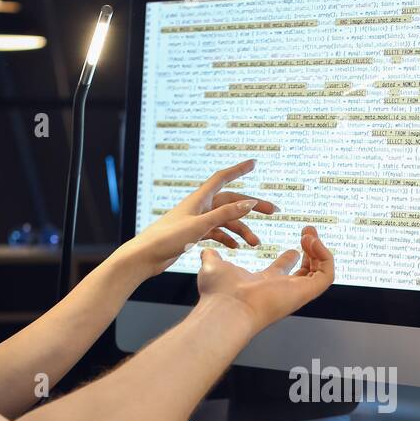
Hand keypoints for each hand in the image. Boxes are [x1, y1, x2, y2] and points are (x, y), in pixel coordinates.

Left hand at [126, 160, 278, 274]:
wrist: (145, 257)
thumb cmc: (167, 239)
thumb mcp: (200, 225)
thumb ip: (226, 214)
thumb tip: (250, 202)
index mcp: (199, 199)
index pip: (222, 178)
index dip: (238, 169)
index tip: (253, 163)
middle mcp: (199, 207)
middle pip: (231, 201)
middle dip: (253, 206)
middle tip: (273, 211)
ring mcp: (197, 221)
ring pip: (226, 221)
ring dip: (242, 230)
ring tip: (255, 243)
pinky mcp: (193, 235)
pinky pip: (216, 233)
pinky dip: (228, 239)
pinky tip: (237, 247)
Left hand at [196, 225, 333, 332]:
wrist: (226, 308)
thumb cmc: (218, 293)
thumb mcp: (213, 266)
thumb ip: (212, 257)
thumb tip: (206, 251)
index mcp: (263, 283)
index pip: (284, 270)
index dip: (292, 255)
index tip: (296, 239)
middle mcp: (282, 289)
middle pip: (306, 272)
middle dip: (311, 251)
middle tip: (308, 232)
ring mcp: (296, 292)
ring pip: (321, 273)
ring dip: (319, 251)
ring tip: (309, 233)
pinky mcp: (305, 293)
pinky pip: (327, 275)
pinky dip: (325, 256)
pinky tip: (312, 242)